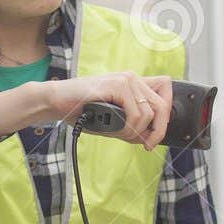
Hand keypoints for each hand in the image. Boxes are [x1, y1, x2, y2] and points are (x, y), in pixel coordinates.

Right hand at [43, 72, 172, 149]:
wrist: (57, 102)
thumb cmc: (82, 111)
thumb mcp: (113, 121)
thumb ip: (132, 126)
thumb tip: (150, 139)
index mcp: (134, 84)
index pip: (165, 92)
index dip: (165, 115)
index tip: (155, 134)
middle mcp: (132, 78)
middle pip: (162, 105)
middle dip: (158, 130)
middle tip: (147, 145)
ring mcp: (125, 80)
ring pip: (149, 113)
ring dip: (137, 132)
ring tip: (122, 136)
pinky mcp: (117, 85)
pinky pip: (135, 113)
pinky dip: (128, 128)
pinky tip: (115, 130)